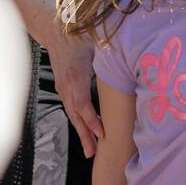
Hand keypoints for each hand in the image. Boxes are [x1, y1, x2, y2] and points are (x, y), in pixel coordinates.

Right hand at [48, 26, 104, 158]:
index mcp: (76, 77)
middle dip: (85, 135)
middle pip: (76, 116)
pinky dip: (79, 122)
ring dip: (82, 133)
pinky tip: (87, 133)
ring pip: (73, 115)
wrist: (56, 30)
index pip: (82, 105)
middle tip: (94, 153)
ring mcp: (63, 88)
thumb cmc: (80, 36)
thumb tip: (129, 59)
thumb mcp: (95, 44)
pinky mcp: (64, 88)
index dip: (92, 120)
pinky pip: (72, 108)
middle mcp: (67, 86)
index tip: (103, 133)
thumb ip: (108, 56)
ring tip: (90, 151)